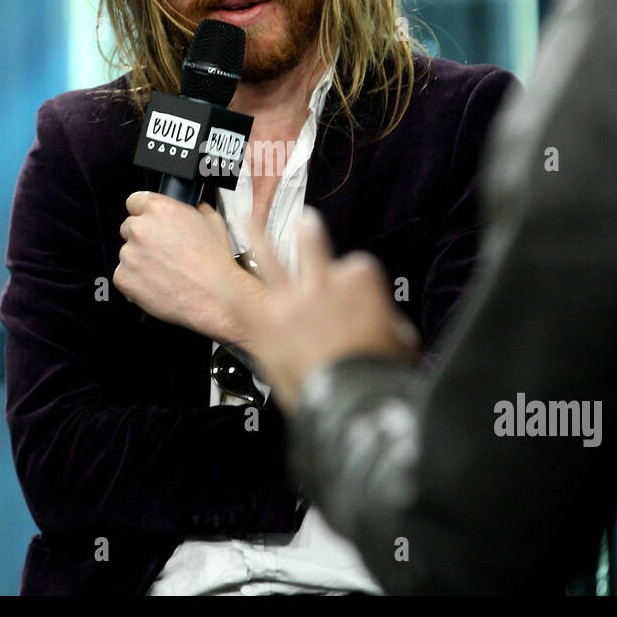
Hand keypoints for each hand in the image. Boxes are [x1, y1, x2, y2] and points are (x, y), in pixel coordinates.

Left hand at [114, 191, 261, 340]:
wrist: (214, 295)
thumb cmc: (214, 261)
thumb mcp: (213, 221)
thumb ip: (196, 208)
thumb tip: (194, 206)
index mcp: (158, 209)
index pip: (135, 201)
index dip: (143, 212)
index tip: (150, 222)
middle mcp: (140, 228)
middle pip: (129, 227)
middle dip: (142, 238)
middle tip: (162, 252)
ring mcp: (129, 254)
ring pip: (127, 253)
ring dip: (139, 260)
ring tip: (163, 271)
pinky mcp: (123, 278)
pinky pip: (123, 276)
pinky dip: (135, 281)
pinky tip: (156, 283)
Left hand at [219, 207, 420, 410]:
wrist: (350, 398)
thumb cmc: (379, 373)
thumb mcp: (403, 342)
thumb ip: (390, 326)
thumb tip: (389, 329)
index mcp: (359, 281)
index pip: (357, 269)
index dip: (358, 285)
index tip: (360, 299)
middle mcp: (321, 283)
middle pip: (311, 246)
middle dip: (308, 231)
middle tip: (304, 222)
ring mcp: (289, 301)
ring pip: (269, 260)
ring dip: (256, 236)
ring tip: (246, 219)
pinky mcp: (264, 325)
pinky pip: (237, 300)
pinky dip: (223, 286)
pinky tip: (213, 273)